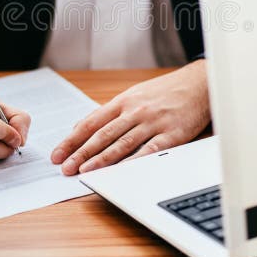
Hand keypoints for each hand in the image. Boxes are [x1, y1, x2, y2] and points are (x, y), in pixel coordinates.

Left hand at [51, 60, 209, 174]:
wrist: (199, 84)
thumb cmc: (165, 91)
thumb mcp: (134, 95)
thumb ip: (110, 112)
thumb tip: (82, 125)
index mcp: (123, 101)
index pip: (91, 122)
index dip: (72, 139)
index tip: (58, 154)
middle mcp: (135, 111)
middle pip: (103, 135)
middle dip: (81, 152)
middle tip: (65, 167)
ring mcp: (153, 123)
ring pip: (122, 143)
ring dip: (102, 159)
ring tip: (85, 171)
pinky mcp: (171, 134)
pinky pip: (150, 151)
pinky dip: (134, 162)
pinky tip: (121, 172)